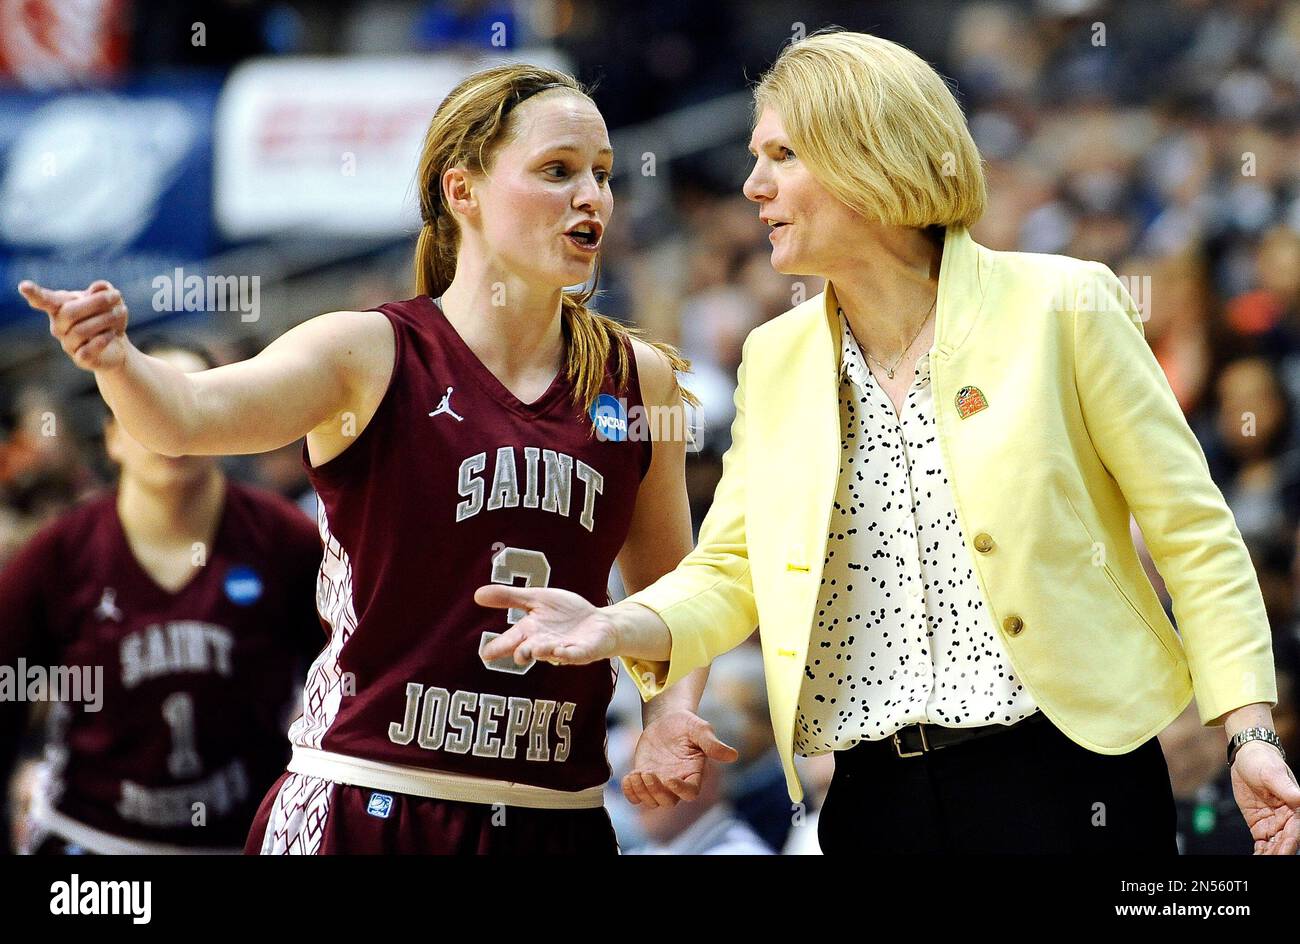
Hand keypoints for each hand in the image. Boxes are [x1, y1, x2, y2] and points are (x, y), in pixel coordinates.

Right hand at [19, 279, 129, 370]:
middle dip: (96, 302)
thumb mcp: (109, 300)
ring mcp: (68, 344)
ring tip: (119, 313)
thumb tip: (100, 287)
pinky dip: (102, 339)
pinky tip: (113, 333)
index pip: (43, 301)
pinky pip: (87, 350)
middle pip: (69, 312)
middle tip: (116, 296)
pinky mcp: (81, 359)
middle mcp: (58, 326)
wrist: (117, 344)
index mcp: (60, 308)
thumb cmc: (106, 317)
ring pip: (81, 331)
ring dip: (105, 319)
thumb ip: (103, 290)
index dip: (34, 294)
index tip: (24, 287)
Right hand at [474, 585, 618, 666]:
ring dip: (544, 652)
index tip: (486, 654)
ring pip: (550, 654)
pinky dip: (567, 654)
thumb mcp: (536, 599)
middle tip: (517, 653)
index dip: (499, 647)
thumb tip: (476, 594)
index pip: (510, 640)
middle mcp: (543, 644)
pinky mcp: (582, 652)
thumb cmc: (565, 613)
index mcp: (530, 631)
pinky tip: (561, 650)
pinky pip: (574, 655)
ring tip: (538, 649)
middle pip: (528, 651)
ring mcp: (563, 650)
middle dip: (522, 653)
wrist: (598, 621)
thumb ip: (509, 597)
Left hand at [623, 708, 738, 807]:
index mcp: (693, 774)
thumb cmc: (687, 724)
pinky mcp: (644, 778)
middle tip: (648, 774)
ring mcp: (660, 782)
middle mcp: (677, 782)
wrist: (667, 720)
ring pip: (651, 801)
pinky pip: (636, 797)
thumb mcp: (700, 729)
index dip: (680, 791)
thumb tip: (733, 755)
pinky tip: (629, 778)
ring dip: (642, 792)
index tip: (669, 779)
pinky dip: (630, 793)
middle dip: (656, 792)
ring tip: (637, 774)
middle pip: (668, 801)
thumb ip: (713, 744)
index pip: (690, 793)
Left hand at [1229, 741, 1299, 854]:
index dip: (1291, 841)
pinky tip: (1257, 858)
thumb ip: (1286, 790)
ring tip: (1262, 861)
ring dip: (1270, 854)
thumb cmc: (1264, 762)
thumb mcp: (1273, 774)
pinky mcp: (1259, 824)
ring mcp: (1273, 823)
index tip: (1285, 849)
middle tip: (1272, 859)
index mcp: (1296, 808)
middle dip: (1280, 851)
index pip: (1296, 829)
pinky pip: (1262, 842)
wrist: (1246, 758)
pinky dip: (1260, 852)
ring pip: (1275, 844)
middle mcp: (1287, 819)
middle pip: (1286, 841)